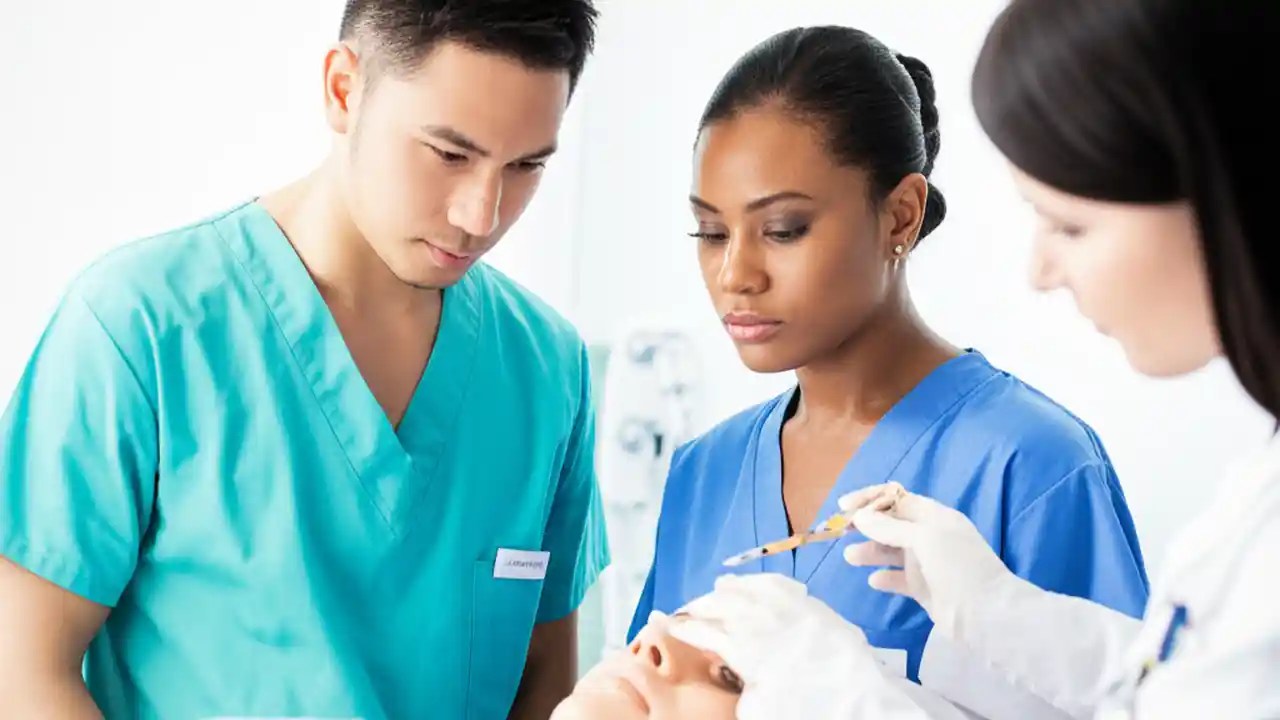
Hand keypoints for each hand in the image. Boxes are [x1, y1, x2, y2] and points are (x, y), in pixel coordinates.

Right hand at [667, 574, 886, 719]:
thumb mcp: (761, 707)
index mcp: (740, 646)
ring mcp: (781, 605)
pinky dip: (753, 581)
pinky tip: (747, 584)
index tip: (669, 625)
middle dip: (697, 607)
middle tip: (687, 612)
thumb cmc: (806, 706)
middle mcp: (756, 619)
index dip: (681, 628)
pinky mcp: (804, 600)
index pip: (700, 631)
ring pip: (741, 588)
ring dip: (722, 591)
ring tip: (714, 593)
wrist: (857, 694)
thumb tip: (731, 671)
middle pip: (715, 604)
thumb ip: (739, 686)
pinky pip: (771, 581)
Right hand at [840, 486, 1013, 637]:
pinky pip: (898, 578)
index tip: (844, 507)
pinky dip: (885, 577)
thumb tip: (860, 517)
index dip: (870, 500)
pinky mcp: (924, 589)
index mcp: (935, 517)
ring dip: (870, 551)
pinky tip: (874, 580)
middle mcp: (930, 536)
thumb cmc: (958, 566)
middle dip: (867, 526)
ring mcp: (927, 563)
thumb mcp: (925, 538)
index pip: (897, 499)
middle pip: (891, 524)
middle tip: (841, 531)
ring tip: (850, 557)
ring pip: (891, 551)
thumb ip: (890, 527)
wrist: (986, 613)